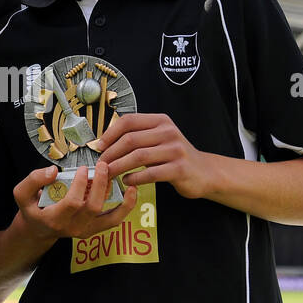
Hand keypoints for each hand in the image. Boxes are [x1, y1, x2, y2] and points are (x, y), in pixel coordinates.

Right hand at [13, 161, 137, 241]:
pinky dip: (126, 207)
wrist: (38, 229)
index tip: (83, 168)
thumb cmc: (32, 208)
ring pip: (108, 216)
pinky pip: (114, 220)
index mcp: (54, 219)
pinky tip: (132, 191)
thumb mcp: (22, 193)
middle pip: (93, 207)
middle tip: (102, 165)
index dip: (80, 185)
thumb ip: (33, 180)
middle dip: (100, 184)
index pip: (72, 203)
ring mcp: (85, 231)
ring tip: (115, 174)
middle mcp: (72, 228)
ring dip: (115, 193)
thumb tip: (54, 171)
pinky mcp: (95, 229)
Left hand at [92, 113, 215, 198]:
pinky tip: (127, 181)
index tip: (99, 146)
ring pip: (138, 156)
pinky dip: (135, 178)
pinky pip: (150, 173)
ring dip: (119, 166)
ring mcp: (175, 150)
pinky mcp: (179, 169)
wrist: (204, 172)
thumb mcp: (159, 139)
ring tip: (109, 174)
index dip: (109, 133)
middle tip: (100, 165)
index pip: (129, 121)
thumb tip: (104, 143)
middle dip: (111, 153)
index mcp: (160, 121)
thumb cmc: (174, 156)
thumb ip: (137, 137)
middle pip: (130, 139)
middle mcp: (168, 132)